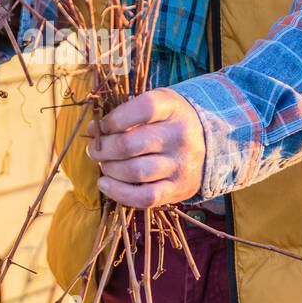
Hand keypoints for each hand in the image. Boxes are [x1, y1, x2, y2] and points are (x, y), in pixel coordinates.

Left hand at [87, 89, 206, 207]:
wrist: (209, 142)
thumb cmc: (169, 121)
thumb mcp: (156, 105)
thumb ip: (126, 113)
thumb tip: (92, 132)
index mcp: (172, 108)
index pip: (141, 110)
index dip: (112, 120)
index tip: (99, 127)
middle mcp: (180, 136)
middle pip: (129, 145)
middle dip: (102, 149)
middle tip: (94, 150)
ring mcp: (181, 165)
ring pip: (134, 172)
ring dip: (109, 169)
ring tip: (104, 164)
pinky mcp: (179, 189)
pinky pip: (144, 197)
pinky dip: (119, 193)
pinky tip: (105, 184)